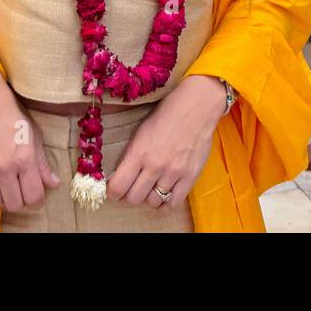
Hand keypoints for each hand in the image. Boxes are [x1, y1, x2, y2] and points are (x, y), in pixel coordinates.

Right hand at [0, 67, 57, 224]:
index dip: (37, 200)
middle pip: (15, 203)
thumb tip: (54, 184)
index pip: (34, 196)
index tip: (34, 196)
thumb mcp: (33, 134)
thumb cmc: (9, 112)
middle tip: (19, 192)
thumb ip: (42, 162)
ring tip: (4, 191)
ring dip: (2, 201)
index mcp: (25, 158)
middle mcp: (5, 167)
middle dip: (20, 201)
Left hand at [107, 75, 222, 209]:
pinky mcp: (190, 176)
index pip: (118, 186)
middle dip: (129, 196)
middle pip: (134, 198)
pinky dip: (166, 204)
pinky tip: (163, 197)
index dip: (113, 191)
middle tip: (132, 189)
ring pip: (153, 202)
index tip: (114, 189)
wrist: (197, 106)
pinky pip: (174, 203)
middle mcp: (155, 165)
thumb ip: (132, 154)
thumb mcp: (141, 130)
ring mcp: (174, 172)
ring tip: (149, 189)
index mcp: (139, 152)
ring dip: (148, 198)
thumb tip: (121, 175)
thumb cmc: (167, 113)